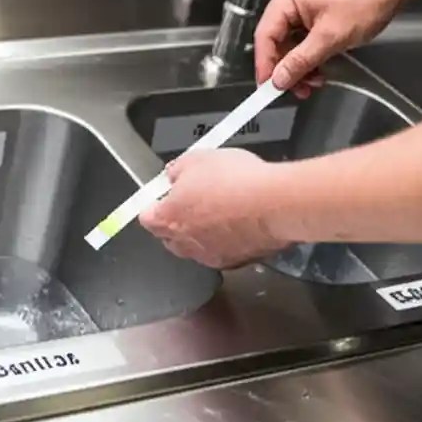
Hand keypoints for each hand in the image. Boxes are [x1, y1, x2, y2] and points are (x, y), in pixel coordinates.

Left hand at [139, 149, 290, 268]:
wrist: (275, 203)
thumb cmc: (235, 181)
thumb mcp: (197, 159)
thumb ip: (177, 170)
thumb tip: (173, 175)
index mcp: (168, 219)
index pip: (147, 218)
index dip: (154, 205)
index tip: (162, 196)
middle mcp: (185, 244)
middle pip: (169, 237)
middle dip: (176, 221)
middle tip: (191, 201)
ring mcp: (211, 256)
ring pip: (196, 247)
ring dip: (201, 232)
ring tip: (219, 210)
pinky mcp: (237, 262)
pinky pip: (223, 252)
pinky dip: (226, 241)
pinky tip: (239, 223)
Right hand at [255, 0, 408, 98]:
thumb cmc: (366, 0)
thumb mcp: (330, 38)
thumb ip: (300, 61)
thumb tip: (279, 79)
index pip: (265, 37)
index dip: (265, 65)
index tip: (268, 88)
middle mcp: (289, 0)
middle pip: (276, 42)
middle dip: (287, 68)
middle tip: (297, 89)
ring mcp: (302, 7)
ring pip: (290, 44)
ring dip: (300, 65)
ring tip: (314, 81)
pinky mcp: (314, 14)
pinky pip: (303, 40)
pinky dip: (310, 56)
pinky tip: (319, 69)